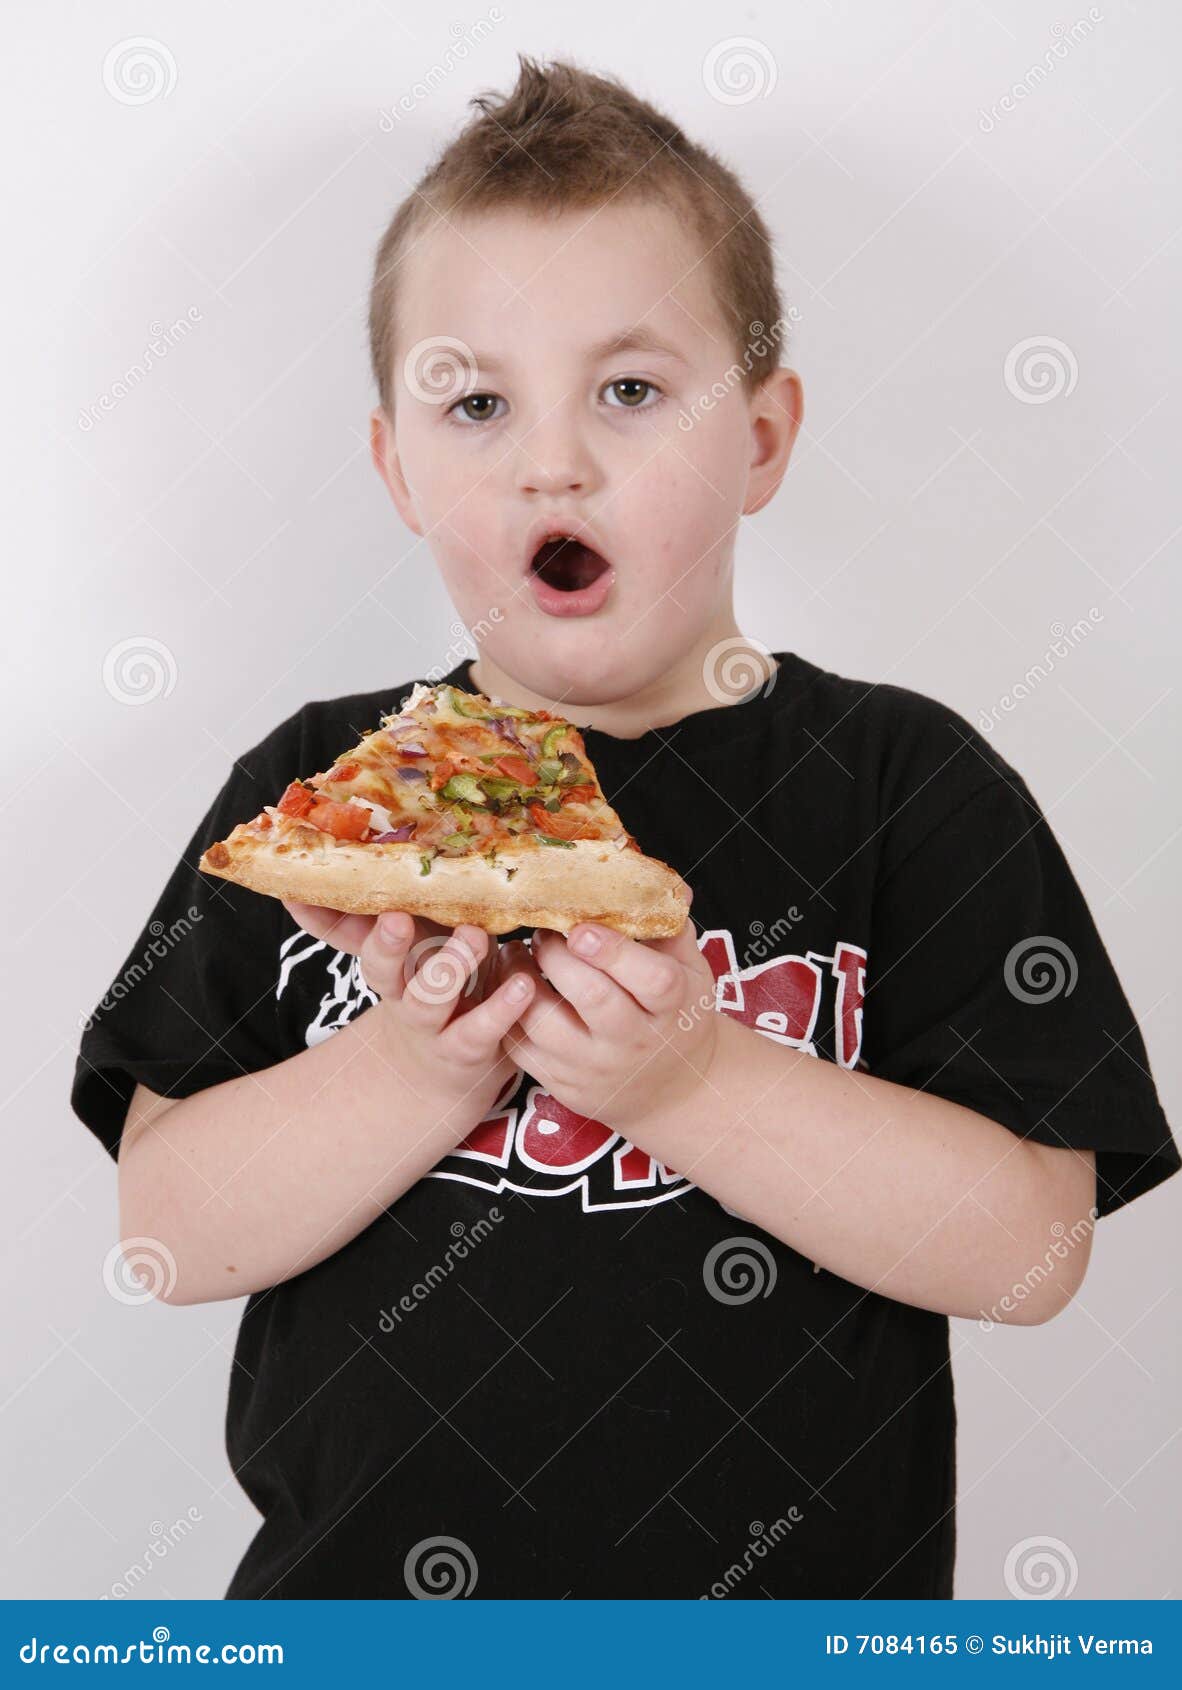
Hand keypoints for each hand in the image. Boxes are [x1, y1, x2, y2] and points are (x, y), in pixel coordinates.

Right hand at [281, 900, 534, 1125]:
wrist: (446, 1071)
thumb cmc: (439, 984)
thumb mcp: (417, 947)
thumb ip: (401, 913)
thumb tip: (360, 866)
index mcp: (386, 959)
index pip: (346, 933)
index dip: (321, 916)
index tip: (301, 894)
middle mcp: (399, 992)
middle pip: (380, 968)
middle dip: (386, 943)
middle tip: (397, 918)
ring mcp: (430, 1024)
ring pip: (428, 1000)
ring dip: (449, 966)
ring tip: (475, 937)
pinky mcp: (466, 1049)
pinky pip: (480, 1029)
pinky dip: (503, 1007)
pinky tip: (523, 985)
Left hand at [493, 916, 719, 1134]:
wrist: (669, 1088)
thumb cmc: (675, 1016)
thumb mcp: (691, 973)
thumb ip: (672, 929)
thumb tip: (664, 884)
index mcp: (672, 1008)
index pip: (653, 981)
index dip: (615, 951)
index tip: (582, 926)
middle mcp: (633, 1041)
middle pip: (593, 997)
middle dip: (558, 956)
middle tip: (543, 932)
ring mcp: (594, 1066)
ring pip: (545, 1025)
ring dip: (519, 980)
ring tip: (515, 954)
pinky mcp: (562, 1084)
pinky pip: (520, 1048)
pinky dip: (505, 1011)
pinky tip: (508, 985)